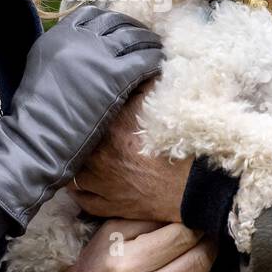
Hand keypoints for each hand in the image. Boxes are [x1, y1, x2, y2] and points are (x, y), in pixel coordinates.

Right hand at [0, 6, 161, 231]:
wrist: (37, 139)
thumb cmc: (36, 114)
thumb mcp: (40, 69)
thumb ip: (61, 53)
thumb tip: (80, 50)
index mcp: (58, 35)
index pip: (92, 14)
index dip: (111, 20)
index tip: (120, 27)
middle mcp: (79, 38)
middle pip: (117, 22)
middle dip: (133, 28)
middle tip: (144, 37)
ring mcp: (99, 55)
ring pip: (134, 38)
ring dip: (148, 41)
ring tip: (157, 48)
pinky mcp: (116, 76)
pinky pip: (143, 60)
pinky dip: (154, 60)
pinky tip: (159, 65)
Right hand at [32, 217, 215, 271]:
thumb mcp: (106, 239)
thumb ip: (143, 220)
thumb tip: (181, 211)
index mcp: (125, 262)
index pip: (182, 236)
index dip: (195, 226)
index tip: (196, 222)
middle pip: (199, 260)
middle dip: (207, 245)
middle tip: (206, 237)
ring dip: (201, 269)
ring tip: (191, 260)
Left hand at [70, 80, 192, 222]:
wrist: (199, 187)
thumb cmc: (185, 146)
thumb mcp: (165, 105)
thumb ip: (145, 84)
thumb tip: (137, 64)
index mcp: (112, 129)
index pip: (86, 114)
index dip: (82, 108)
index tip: (79, 103)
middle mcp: (100, 158)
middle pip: (74, 144)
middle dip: (74, 136)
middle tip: (71, 129)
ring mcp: (103, 185)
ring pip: (73, 173)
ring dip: (74, 162)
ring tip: (75, 154)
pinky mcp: (110, 207)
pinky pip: (82, 199)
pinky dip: (79, 189)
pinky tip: (79, 181)